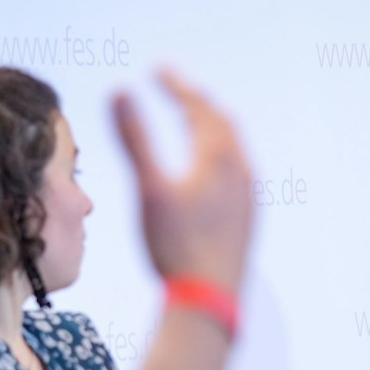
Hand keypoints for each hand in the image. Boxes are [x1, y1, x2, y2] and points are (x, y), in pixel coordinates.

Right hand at [112, 70, 253, 291]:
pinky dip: (222, 155)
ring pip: (235, 148)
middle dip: (196, 100)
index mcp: (218, 157)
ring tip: (195, 121)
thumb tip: (119, 90)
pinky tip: (212, 173)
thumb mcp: (149, 189)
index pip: (197, 106)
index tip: (156, 69)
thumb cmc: (176, 247)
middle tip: (175, 88)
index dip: (175, 84)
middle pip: (221, 122)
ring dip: (213, 127)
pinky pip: (239, 173)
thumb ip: (134, 139)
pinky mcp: (250, 219)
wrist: (210, 301)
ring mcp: (249, 196)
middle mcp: (241, 171)